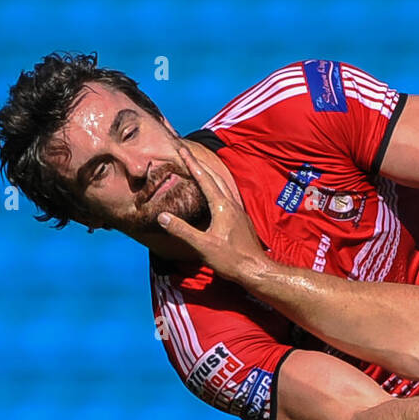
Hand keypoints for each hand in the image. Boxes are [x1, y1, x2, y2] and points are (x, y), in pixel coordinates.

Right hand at [157, 144, 264, 282]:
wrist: (256, 270)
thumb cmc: (231, 260)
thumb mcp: (203, 246)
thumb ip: (182, 230)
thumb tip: (162, 216)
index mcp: (221, 206)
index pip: (203, 178)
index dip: (191, 163)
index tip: (182, 149)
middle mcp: (231, 204)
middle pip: (214, 177)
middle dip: (199, 163)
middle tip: (187, 153)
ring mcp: (238, 211)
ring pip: (223, 185)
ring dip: (210, 173)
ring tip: (199, 168)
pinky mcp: (241, 219)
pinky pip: (228, 195)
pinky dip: (217, 187)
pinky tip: (215, 193)